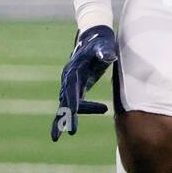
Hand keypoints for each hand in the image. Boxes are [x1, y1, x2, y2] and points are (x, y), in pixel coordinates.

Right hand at [50, 25, 117, 139]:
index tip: (72, 119)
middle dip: (63, 117)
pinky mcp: (76, 86)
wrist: (94, 37)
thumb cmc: (101, 41)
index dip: (71, 106)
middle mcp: (69, 78)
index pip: (71, 91)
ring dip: (66, 118)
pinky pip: (73, 103)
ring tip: (61, 135)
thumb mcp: (104, 45)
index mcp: (74, 70)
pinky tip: (81, 121)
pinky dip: (74, 113)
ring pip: (67, 104)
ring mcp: (71, 83)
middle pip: (65, 100)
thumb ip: (105, 51)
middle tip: (62, 135)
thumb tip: (110, 57)